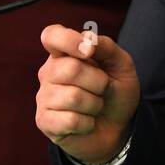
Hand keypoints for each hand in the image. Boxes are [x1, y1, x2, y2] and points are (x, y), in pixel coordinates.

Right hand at [36, 24, 140, 164]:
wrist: (119, 128)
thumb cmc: (115, 92)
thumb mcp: (121, 65)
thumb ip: (106, 47)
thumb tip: (87, 38)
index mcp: (64, 53)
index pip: (52, 35)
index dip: (69, 40)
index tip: (89, 52)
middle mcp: (49, 72)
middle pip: (71, 69)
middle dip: (99, 82)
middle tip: (103, 89)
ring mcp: (44, 97)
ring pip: (73, 97)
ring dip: (95, 104)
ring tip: (95, 107)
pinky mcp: (44, 121)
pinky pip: (70, 120)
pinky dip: (88, 123)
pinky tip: (86, 123)